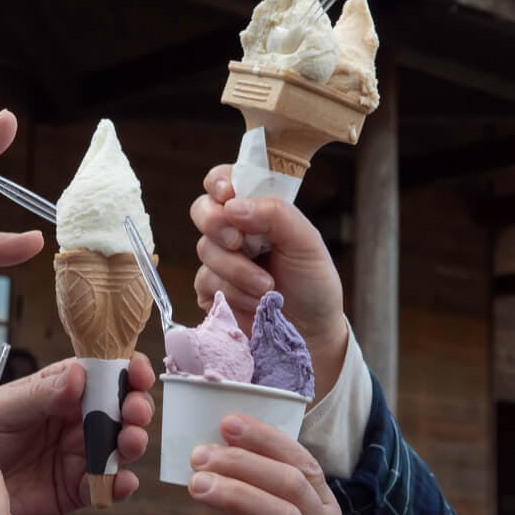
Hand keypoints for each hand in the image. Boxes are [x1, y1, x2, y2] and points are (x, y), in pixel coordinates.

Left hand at [0, 354, 155, 514]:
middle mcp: (80, 421)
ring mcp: (81, 456)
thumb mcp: (7, 405)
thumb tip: (80, 374)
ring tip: (129, 442)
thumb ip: (44, 394)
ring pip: (121, 448)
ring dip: (133, 443)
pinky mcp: (75, 490)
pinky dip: (119, 486)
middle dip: (137, 408)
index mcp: (66, 390)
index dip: (129, 370)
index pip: (106, 374)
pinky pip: (104, 487)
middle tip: (134, 413)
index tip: (138, 372)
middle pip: (122, 411)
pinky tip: (122, 481)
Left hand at [188, 415, 356, 514]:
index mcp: (321, 506)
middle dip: (243, 464)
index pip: (299, 462)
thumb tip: (209, 458)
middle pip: (289, 486)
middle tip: (199, 457)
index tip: (227, 422)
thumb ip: (252, 494)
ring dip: (239, 498)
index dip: (265, 439)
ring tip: (198, 487)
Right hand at [190, 164, 347, 401]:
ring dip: (238, 270)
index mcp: (256, 211)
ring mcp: (219, 262)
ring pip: (206, 250)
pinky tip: (255, 304)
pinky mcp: (210, 292)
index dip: (219, 182)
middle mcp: (233, 231)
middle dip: (217, 225)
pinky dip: (233, 293)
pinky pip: (205, 282)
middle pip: (202, 210)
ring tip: (267, 287)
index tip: (227, 194)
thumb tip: (232, 206)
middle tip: (240, 242)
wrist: (310, 334)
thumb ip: (275, 214)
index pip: (224, 181)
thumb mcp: (306, 242)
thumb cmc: (312, 284)